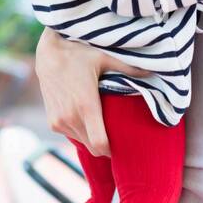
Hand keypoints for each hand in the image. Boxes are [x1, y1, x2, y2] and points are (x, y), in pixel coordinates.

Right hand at [35, 28, 150, 156]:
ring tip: (102, 123)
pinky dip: (81, 132)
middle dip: (105, 146)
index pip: (99, 144)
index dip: (111, 149)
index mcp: (86, 106)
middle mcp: (70, 118)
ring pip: (81, 142)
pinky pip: (71, 136)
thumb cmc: (79, 53)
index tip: (122, 144)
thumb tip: (152, 72)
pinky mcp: (52, 121)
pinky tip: (88, 118)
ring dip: (92, 138)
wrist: (49, 52)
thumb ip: (129, 68)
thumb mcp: (105, 58)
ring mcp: (59, 121)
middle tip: (118, 134)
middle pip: (92, 148)